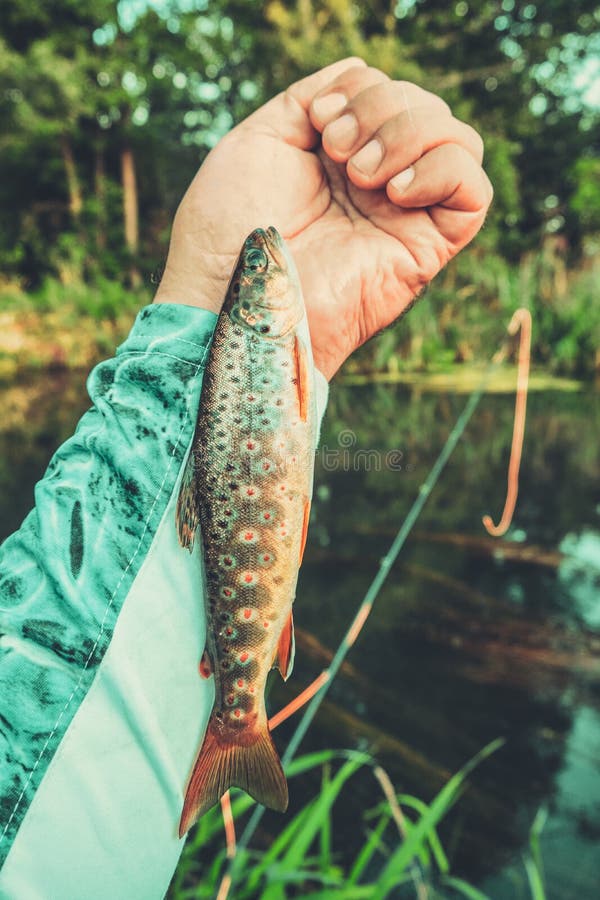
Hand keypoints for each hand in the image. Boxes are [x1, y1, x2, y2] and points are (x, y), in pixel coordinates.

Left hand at [154, 58, 491, 379]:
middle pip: (425, 107)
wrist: (229, 296)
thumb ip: (310, 98)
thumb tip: (359, 74)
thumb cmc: (228, 229)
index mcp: (338, 157)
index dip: (362, 87)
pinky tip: (395, 190)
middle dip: (383, 106)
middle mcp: (377, 184)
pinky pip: (475, 193)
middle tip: (335, 148)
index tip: (319, 121)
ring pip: (459, 141)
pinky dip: (443, 169)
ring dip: (410, 133)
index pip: (388, 90)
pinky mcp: (424, 251)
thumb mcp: (261, 139)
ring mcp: (403, 217)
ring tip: (359, 173)